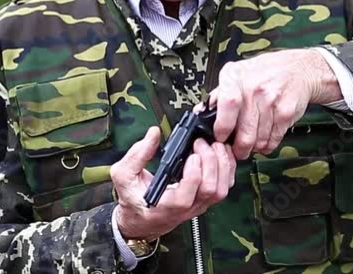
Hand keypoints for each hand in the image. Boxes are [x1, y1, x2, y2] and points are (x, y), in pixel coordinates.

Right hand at [110, 126, 235, 240]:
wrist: (142, 219)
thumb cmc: (133, 199)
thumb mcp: (124, 176)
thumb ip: (136, 155)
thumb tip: (154, 133)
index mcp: (166, 205)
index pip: (187, 195)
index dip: (194, 173)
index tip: (192, 154)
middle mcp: (187, 207)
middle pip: (211, 190)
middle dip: (211, 162)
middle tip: (202, 143)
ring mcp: (200, 204)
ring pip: (222, 189)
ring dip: (223, 164)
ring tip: (214, 145)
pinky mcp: (207, 198)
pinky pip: (225, 186)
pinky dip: (228, 168)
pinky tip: (220, 152)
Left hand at [205, 48, 341, 159]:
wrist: (300, 69)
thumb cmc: (267, 71)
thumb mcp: (239, 73)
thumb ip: (220, 93)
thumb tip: (201, 112)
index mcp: (236, 76)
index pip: (227, 105)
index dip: (222, 127)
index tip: (220, 137)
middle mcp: (254, 88)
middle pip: (244, 132)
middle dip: (239, 148)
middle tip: (238, 149)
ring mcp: (271, 100)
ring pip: (258, 140)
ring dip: (254, 147)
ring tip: (253, 142)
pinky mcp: (286, 112)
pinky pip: (273, 139)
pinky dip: (268, 144)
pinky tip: (266, 137)